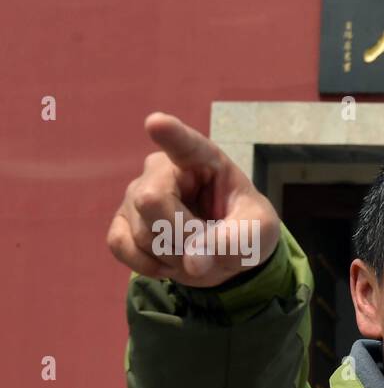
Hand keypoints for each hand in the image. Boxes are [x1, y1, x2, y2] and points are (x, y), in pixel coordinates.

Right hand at [106, 112, 280, 286]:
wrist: (227, 251)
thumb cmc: (246, 228)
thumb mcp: (259, 233)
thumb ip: (237, 242)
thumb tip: (193, 261)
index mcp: (203, 159)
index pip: (185, 143)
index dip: (170, 133)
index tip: (157, 123)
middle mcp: (161, 169)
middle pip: (153, 202)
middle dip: (184, 236)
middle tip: (210, 247)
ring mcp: (135, 194)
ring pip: (141, 231)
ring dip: (175, 256)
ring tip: (196, 251)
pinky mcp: (121, 222)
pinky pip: (120, 245)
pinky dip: (149, 264)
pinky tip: (170, 262)